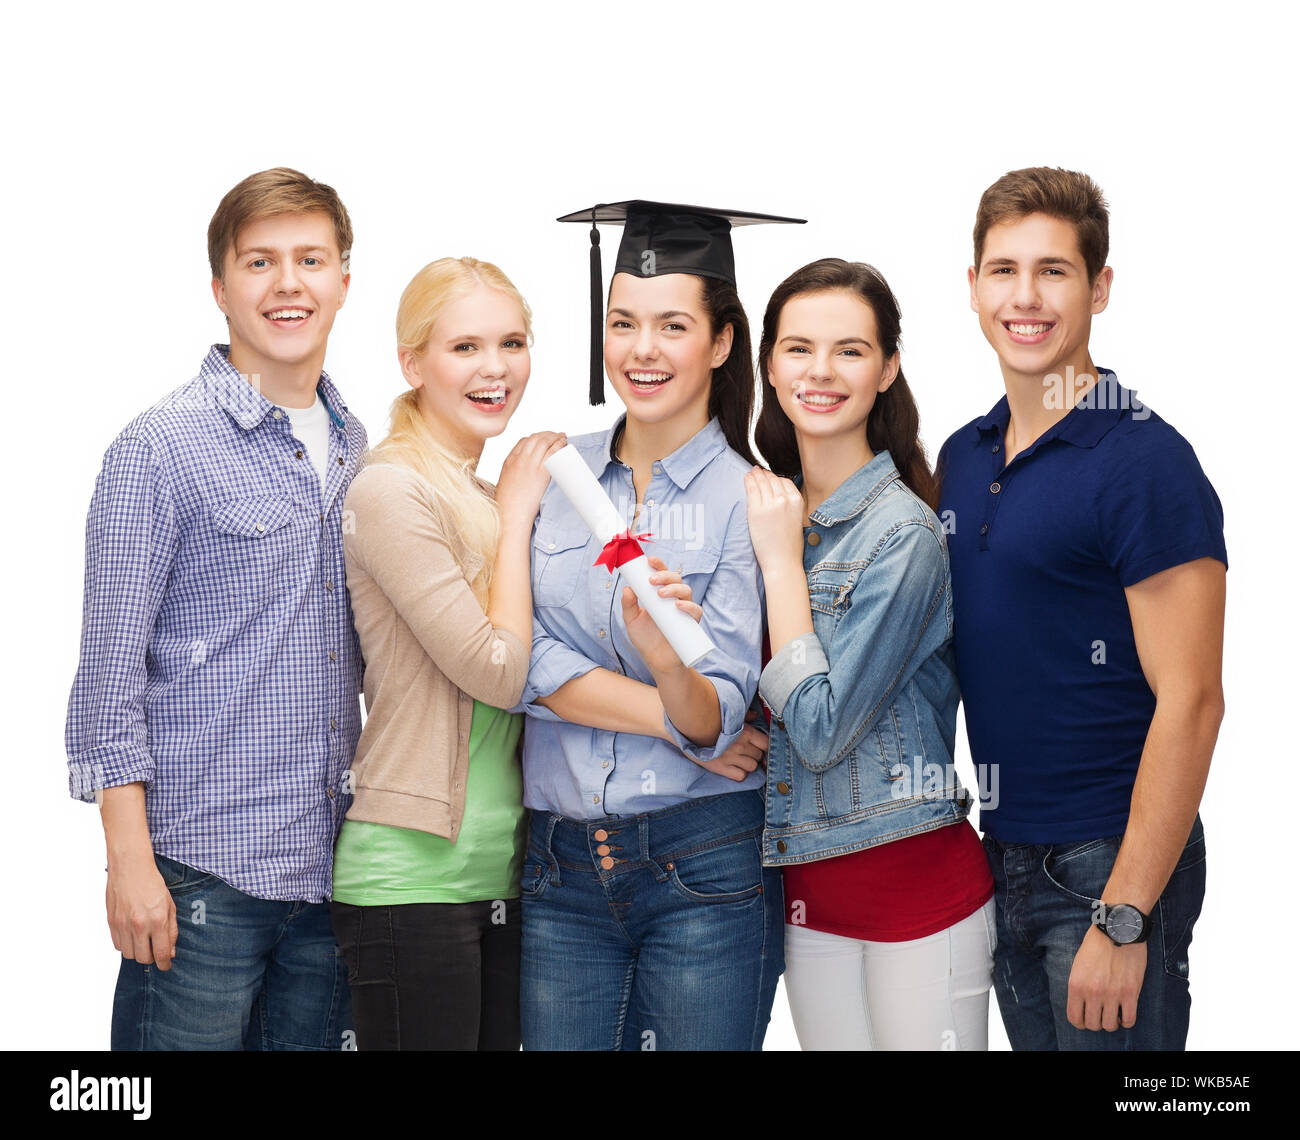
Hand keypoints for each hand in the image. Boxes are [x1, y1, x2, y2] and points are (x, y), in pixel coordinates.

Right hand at [105, 849, 177, 969]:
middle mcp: (138, 925)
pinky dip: (126, 945)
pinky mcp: (111, 923)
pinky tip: (132, 935)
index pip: (160, 953)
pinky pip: (118, 946)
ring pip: (129, 955)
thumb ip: (171, 930)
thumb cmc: (152, 884)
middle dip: (152, 958)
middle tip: (155, 950)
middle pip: (144, 959)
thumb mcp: (170, 905)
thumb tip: (170, 952)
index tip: (166, 965)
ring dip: (138, 952)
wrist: (130, 868)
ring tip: (144, 940)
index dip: (165, 964)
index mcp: (157, 920)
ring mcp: (122, 925)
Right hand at [496, 431, 566, 524]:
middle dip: (548, 434)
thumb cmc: (508, 503)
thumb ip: (514, 472)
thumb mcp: (505, 482)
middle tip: (557, 435)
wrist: (509, 514)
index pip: (523, 441)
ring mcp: (530, 465)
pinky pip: (552, 453)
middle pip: (535, 438)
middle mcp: (520, 460)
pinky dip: (559, 445)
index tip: (544, 439)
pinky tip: (564, 445)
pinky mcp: (541, 473)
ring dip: (556, 437)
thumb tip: (525, 472)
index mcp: (509, 461)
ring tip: (563, 438)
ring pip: (544, 442)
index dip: (536, 437)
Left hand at [620, 556, 700, 675]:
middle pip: (675, 578)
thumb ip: (628, 605)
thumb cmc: (645, 638)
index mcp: (659, 594)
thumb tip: (627, 588)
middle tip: (651, 580)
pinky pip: (696, 610)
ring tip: (661, 594)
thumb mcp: (631, 621)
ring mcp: (684, 610)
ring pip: (686, 590)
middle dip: (665, 575)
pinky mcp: (691, 623)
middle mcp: (674, 598)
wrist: (657, 660)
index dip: (658, 564)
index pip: (662, 574)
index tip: (649, 560)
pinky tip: (678, 606)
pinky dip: (689, 606)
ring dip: (674, 588)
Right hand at [695, 708, 769, 780]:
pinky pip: (740, 776)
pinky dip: (740, 773)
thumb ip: (745, 715)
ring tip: (740, 759)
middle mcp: (741, 746)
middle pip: (759, 755)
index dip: (765, 746)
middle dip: (756, 754)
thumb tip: (755, 715)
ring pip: (752, 767)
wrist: (691, 727)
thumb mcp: (730, 714)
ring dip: (749, 764)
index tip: (762, 747)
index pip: (766, 743)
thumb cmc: (711, 719)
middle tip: (747, 751)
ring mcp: (731, 758)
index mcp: (746, 732)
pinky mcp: (721, 768)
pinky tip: (734, 767)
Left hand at [745, 467, 805, 572]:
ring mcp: (769, 504)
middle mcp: (784, 499)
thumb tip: (780, 495)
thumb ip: (790, 504)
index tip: (769, 476)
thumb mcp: (797, 519)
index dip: (775, 478)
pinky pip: (751, 490)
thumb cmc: (790, 545)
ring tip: (751, 472)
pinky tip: (746, 477)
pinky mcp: (756, 511)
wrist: (783, 561)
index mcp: (797, 500)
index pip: (785, 481)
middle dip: (764, 474)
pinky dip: (748, 481)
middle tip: (757, 470)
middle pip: (772, 479)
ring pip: (761, 482)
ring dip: (755, 475)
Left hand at [1066, 923, 1146, 1030]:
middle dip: (1096, 1022)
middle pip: (1093, 1025)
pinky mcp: (1130, 993)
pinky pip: (1129, 1020)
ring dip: (1112, 1022)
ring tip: (1114, 1013)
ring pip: (1110, 1025)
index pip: (1074, 1018)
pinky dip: (1127, 1021)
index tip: (1086, 1018)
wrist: (1117, 929)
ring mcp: (1112, 994)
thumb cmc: (1097, 945)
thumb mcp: (1078, 965)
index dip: (1080, 1022)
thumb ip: (1079, 986)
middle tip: (1101, 1014)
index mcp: (1076, 985)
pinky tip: (1125, 1013)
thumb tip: (1082, 1006)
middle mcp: (1092, 992)